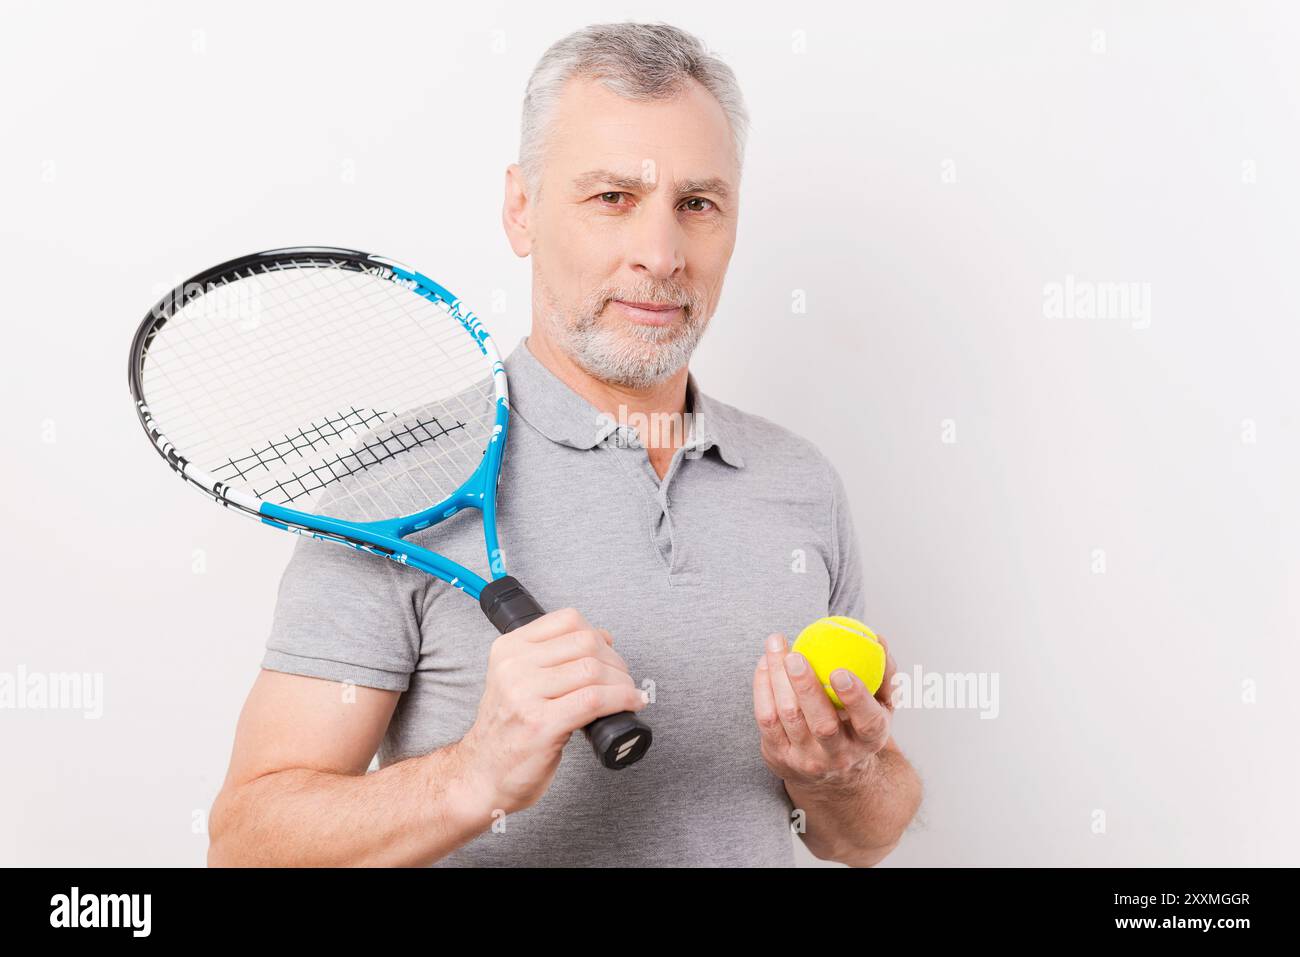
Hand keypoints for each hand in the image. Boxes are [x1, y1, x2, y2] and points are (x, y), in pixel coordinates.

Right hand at [458, 607, 647, 814]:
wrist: (481, 776)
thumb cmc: (507, 731)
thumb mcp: (516, 681)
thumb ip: (550, 658)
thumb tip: (601, 638)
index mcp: (508, 649)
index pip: (567, 620)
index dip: (598, 634)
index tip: (608, 653)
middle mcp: (513, 667)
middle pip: (585, 644)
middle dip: (615, 661)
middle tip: (623, 679)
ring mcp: (525, 695)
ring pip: (594, 671)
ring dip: (623, 682)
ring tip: (628, 694)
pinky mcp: (542, 724)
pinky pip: (595, 700)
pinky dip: (622, 699)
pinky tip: (631, 704)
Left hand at [752, 630, 896, 791]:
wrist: (831, 775)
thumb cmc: (858, 726)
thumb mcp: (880, 706)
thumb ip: (883, 672)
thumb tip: (877, 639)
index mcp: (869, 741)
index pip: (867, 723)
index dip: (855, 698)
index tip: (840, 671)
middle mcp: (838, 755)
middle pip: (822, 724)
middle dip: (806, 688)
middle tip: (795, 656)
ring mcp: (806, 759)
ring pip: (788, 716)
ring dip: (777, 677)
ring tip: (775, 644)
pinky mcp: (779, 755)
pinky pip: (766, 718)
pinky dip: (763, 686)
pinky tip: (766, 663)